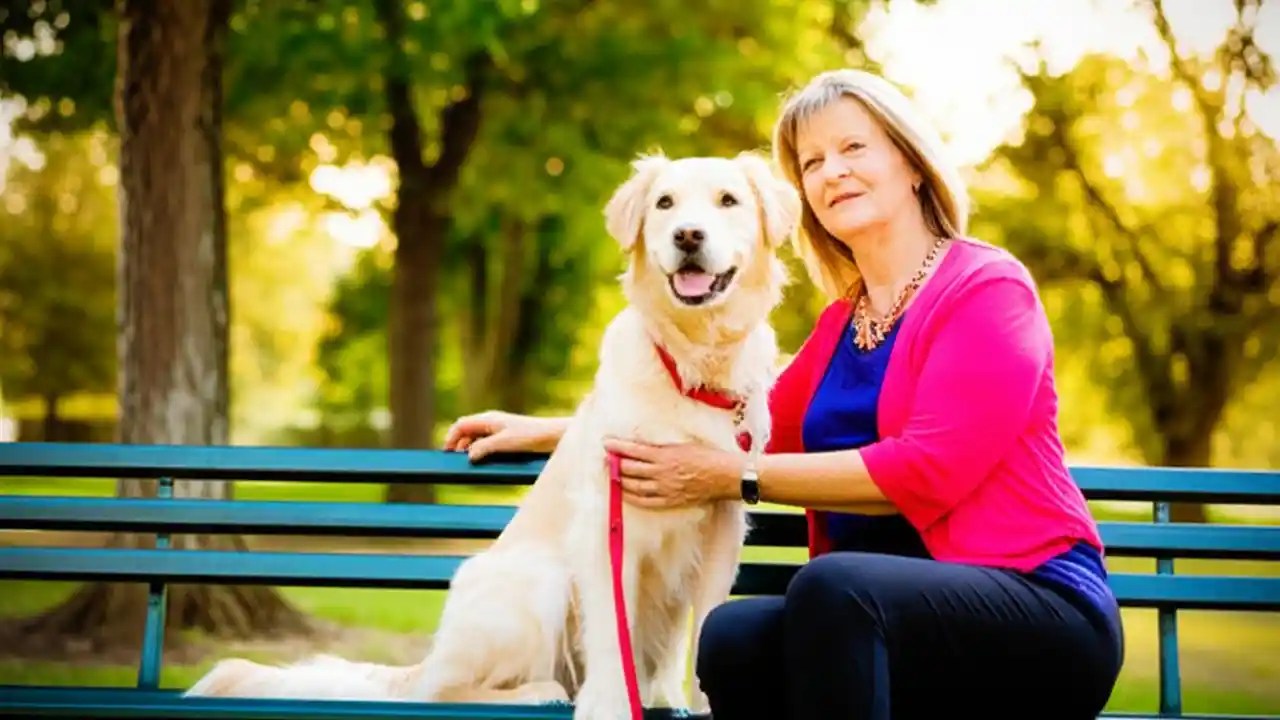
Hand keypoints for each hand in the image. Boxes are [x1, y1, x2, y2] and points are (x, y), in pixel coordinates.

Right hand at [443, 410, 559, 460]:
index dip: (451, 437)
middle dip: (458, 444)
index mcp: (488, 419)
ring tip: (466, 461)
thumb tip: (468, 455)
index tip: (446, 452)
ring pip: (475, 437)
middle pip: (466, 431)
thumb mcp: (504, 443)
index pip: (461, 424)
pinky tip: (481, 459)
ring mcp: (497, 429)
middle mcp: (490, 422)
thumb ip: (484, 447)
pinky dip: (479, 449)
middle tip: (454, 460)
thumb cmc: (530, 435)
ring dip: (468, 448)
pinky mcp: (505, 437)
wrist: (551, 435)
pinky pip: (485, 442)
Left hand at [602, 437, 743, 508]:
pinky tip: (625, 494)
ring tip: (612, 475)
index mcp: (664, 455)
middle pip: (629, 468)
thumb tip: (643, 445)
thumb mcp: (683, 444)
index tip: (606, 443)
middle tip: (606, 459)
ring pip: (634, 486)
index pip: (633, 450)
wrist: (725, 475)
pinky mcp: (670, 501)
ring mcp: (665, 489)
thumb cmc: (708, 455)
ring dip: (620, 480)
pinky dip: (632, 498)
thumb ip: (662, 446)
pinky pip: (646, 502)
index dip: (617, 447)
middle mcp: (661, 473)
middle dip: (614, 463)